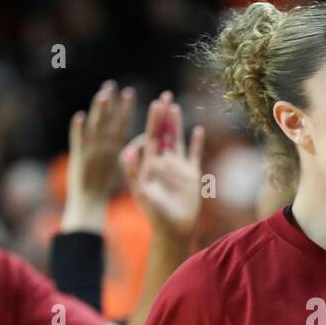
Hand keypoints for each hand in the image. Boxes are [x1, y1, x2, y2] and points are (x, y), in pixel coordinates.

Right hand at [64, 81, 136, 229]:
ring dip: (97, 111)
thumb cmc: (106, 183)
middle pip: (105, 119)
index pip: (119, 122)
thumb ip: (134, 150)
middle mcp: (99, 143)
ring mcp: (89, 148)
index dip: (124, 109)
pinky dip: (78, 129)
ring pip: (93, 126)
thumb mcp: (121, 164)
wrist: (89, 199)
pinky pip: (79, 141)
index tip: (129, 92)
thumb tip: (148, 138)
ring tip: (101, 96)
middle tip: (111, 85)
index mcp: (110, 144)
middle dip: (109, 103)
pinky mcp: (79, 157)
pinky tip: (80, 117)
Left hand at [119, 91, 205, 242]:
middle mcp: (163, 163)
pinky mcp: (191, 175)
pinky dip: (196, 143)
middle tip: (165, 95)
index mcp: (150, 164)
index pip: (152, 137)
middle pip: (164, 134)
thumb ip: (134, 172)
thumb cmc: (154, 214)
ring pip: (177, 140)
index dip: (153, 120)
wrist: (173, 229)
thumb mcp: (141, 192)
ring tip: (175, 107)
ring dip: (176, 124)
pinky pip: (194, 155)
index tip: (154, 104)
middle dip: (164, 116)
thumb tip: (127, 151)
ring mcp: (178, 168)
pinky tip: (198, 130)